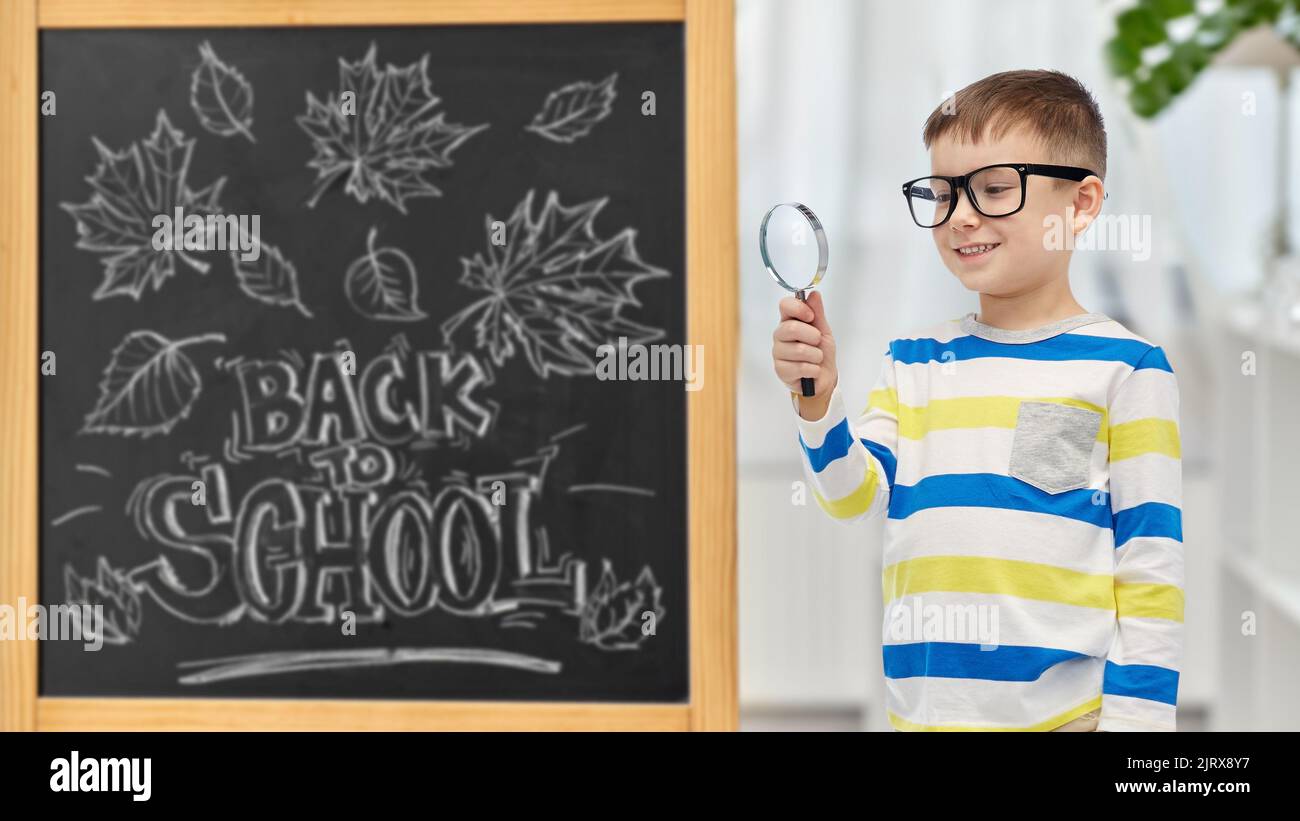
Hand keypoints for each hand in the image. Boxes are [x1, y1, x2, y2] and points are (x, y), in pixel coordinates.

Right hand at [772, 291, 837, 417]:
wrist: (824, 378)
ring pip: (799, 350)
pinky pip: (801, 367)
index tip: (810, 317)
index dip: (798, 308)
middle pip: (791, 328)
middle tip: (817, 342)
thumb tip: (814, 294)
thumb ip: (817, 313)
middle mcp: (780, 335)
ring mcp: (778, 353)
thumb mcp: (823, 330)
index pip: (784, 305)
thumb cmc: (821, 352)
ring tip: (815, 359)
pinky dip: (813, 369)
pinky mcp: (780, 370)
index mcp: (789, 321)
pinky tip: (811, 370)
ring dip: (816, 355)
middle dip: (812, 337)